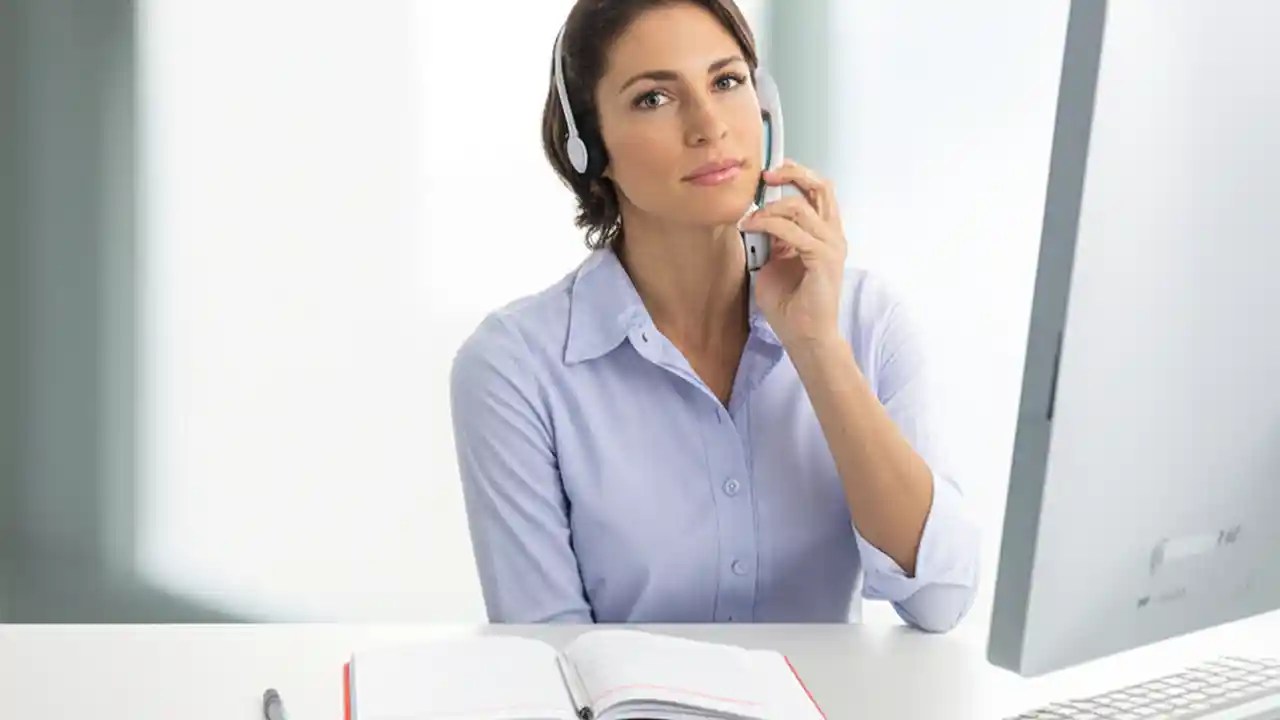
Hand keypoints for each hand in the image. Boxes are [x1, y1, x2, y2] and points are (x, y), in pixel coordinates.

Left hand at [739, 159, 846, 349]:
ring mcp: (831, 246)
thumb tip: (754, 219)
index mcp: (825, 234)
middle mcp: (832, 235)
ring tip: (749, 220)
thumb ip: (770, 240)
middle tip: (766, 175)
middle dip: (792, 173)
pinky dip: (768, 224)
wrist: (804, 337)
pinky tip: (752, 228)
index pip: (816, 191)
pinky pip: (793, 230)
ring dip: (769, 208)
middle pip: (821, 186)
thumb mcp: (772, 264)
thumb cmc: (790, 306)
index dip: (794, 175)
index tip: (767, 175)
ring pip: (801, 206)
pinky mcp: (824, 258)